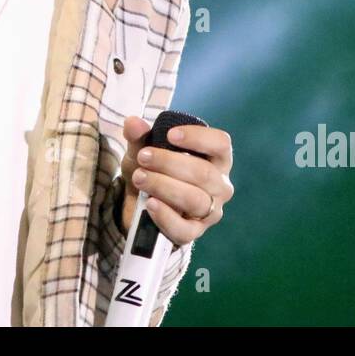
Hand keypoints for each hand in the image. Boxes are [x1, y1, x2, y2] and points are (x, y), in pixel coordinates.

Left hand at [118, 115, 233, 245]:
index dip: (198, 138)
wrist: (139, 205)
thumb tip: (133, 122)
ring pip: (194, 199)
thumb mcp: (143, 150)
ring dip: (164, 186)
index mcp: (216, 159)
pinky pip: (184, 229)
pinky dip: (166, 216)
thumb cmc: (152, 170)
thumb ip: (139, 136)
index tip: (170, 135)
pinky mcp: (195, 233)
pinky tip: (150, 204)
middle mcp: (220, 185)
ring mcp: (210, 211)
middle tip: (143, 157)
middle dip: (169, 163)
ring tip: (140, 178)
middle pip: (203, 173)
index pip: (221, 144)